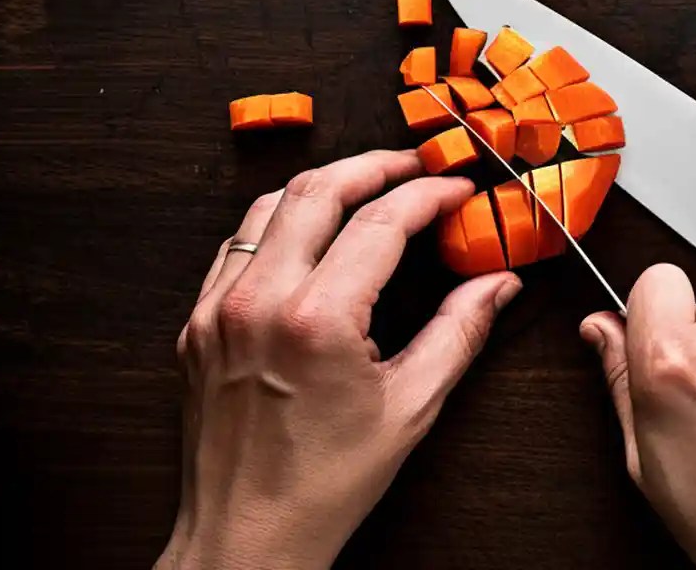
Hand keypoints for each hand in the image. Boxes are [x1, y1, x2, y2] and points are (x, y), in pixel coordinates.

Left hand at [156, 150, 520, 569]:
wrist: (247, 536)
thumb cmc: (327, 484)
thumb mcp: (412, 407)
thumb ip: (460, 331)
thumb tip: (498, 283)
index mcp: (317, 320)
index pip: (381, 222)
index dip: (428, 194)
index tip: (457, 189)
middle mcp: (259, 300)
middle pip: (319, 189)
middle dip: (375, 164)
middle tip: (416, 163)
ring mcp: (218, 309)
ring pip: (270, 206)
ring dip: (323, 185)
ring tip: (367, 186)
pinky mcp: (197, 323)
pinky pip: (236, 245)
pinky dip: (279, 222)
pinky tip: (310, 233)